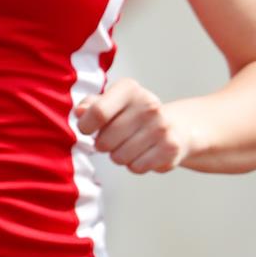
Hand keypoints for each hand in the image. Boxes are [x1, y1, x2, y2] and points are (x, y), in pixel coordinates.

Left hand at [77, 78, 195, 173]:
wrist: (176, 127)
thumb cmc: (132, 115)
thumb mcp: (111, 102)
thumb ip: (90, 105)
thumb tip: (79, 112)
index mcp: (129, 89)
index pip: (98, 112)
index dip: (85, 126)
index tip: (86, 129)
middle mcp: (148, 104)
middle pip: (105, 140)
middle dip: (102, 145)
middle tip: (111, 139)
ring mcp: (161, 127)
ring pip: (119, 157)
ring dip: (117, 156)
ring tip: (128, 145)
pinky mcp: (170, 148)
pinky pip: (135, 167)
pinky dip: (134, 165)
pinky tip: (142, 153)